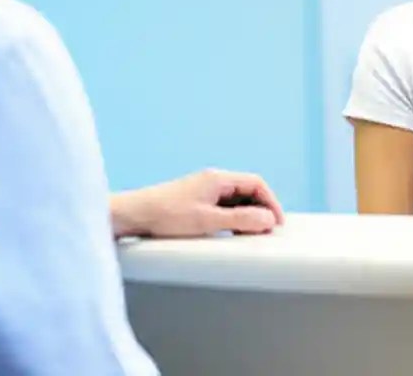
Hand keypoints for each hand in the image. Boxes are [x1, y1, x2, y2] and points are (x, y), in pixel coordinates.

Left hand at [110, 169, 285, 238]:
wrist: (135, 215)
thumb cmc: (166, 215)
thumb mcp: (208, 220)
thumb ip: (241, 219)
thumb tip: (268, 219)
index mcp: (218, 178)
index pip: (256, 183)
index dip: (271, 203)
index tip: (277, 223)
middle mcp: (213, 180)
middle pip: (248, 190)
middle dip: (261, 210)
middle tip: (266, 232)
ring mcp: (203, 190)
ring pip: (236, 199)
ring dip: (247, 215)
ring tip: (251, 234)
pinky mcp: (195, 200)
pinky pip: (223, 206)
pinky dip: (233, 218)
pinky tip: (231, 232)